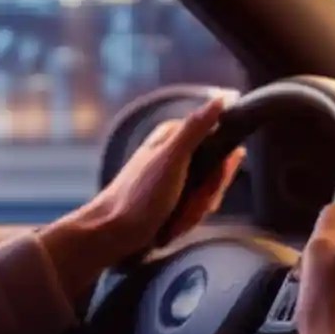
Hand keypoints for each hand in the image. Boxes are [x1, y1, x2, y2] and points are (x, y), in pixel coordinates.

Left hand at [39, 97, 245, 298]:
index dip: (221, 171)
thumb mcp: (171, 158)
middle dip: (205, 198)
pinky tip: (171, 227)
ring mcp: (174, 178)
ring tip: (173, 220)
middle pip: (216, 175)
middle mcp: (175, 153)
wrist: (112, 234)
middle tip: (186, 206)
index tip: (209, 186)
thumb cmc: (139, 197)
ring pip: (207, 196)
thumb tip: (220, 99)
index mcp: (174, 136)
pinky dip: (186, 222)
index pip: (222, 146)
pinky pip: (194, 210)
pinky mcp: (171, 199)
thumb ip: (196, 129)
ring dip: (194, 214)